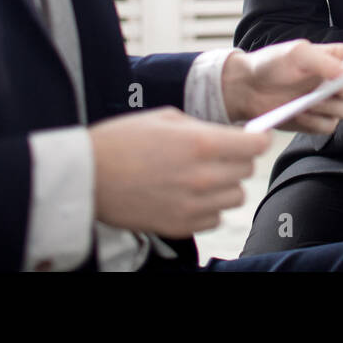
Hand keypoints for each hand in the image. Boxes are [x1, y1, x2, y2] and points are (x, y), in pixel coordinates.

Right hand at [89, 107, 270, 235]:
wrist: (86, 176)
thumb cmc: (121, 141)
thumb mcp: (166, 118)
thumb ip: (203, 127)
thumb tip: (229, 135)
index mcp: (201, 143)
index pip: (256, 145)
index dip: (256, 139)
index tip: (252, 138)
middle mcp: (203, 176)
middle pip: (248, 171)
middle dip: (238, 159)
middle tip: (220, 154)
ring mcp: (193, 204)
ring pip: (236, 197)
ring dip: (226, 185)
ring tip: (203, 176)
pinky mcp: (181, 225)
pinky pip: (215, 218)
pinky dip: (209, 208)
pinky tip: (190, 195)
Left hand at [221, 39, 342, 133]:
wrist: (246, 89)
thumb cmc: (270, 64)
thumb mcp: (297, 54)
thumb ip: (327, 63)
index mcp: (335, 59)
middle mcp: (335, 81)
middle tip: (333, 88)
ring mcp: (327, 103)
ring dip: (330, 107)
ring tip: (307, 99)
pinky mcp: (316, 121)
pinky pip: (329, 127)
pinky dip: (315, 121)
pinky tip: (298, 111)